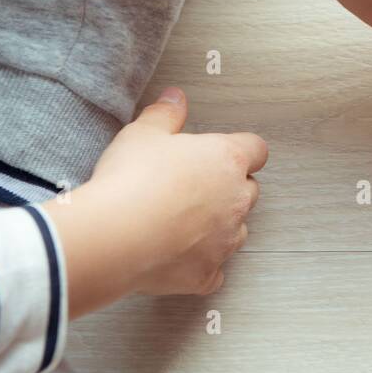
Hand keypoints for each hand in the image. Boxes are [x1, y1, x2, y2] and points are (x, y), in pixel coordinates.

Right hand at [47, 87, 266, 315]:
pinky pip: (214, 272)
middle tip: (193, 187)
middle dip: (228, 188)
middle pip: (248, 190)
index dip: (241, 150)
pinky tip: (179, 259)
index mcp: (227, 160)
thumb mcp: (143, 133)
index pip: (256, 150)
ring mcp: (225, 240)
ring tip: (182, 222)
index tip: (225, 153)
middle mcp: (236, 200)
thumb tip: (175, 98)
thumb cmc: (132, 180)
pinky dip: (201, 266)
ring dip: (218, 226)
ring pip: (236, 231)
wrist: (116, 235)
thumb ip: (165, 114)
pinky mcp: (207, 273)